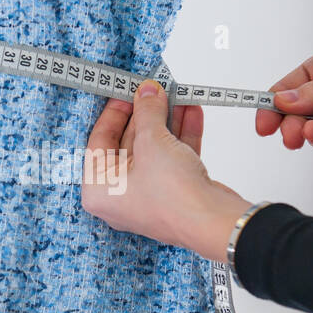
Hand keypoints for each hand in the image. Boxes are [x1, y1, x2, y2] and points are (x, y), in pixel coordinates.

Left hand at [82, 81, 252, 262]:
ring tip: (177, 95)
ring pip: (155, 149)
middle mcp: (121, 195)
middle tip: (155, 90)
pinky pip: (173, 158)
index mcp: (99, 189)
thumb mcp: (152, 141)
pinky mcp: (175, 194)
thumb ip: (148, 111)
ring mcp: (149, 196)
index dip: (114, 112)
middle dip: (146, 114)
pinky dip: (181, 136)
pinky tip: (192, 112)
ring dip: (167, 121)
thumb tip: (147, 92)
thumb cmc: (172, 196)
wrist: (213, 222)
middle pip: (129, 144)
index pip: (99, 141)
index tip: (126, 92)